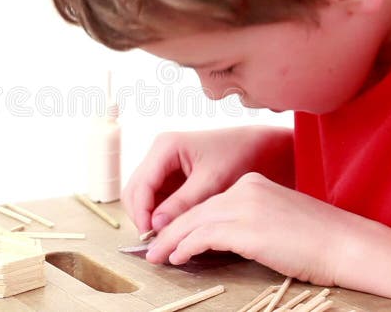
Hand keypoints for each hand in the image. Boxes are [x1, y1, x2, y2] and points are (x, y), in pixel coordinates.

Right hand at [121, 126, 292, 234]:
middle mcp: (158, 154)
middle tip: (155, 243)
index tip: (150, 237)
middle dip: (141, 217)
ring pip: (142, 197)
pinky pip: (155, 199)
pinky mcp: (169, 177)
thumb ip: (183, 203)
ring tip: (163, 240)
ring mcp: (162, 166)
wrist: (256, 147)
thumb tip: (157, 226)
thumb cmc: (237, 156)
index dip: (141, 212)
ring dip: (148, 218)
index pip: (141, 184)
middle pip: (134, 191)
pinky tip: (170, 230)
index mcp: (165, 147)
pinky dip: (158, 216)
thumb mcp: (211, 182)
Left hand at [145, 172, 361, 285]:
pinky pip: (204, 236)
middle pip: (195, 210)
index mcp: (253, 184)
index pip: (208, 203)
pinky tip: (178, 258)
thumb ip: (246, 223)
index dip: (184, 220)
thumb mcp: (277, 222)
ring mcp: (246, 206)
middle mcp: (246, 189)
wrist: (348, 245)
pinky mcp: (248, 228)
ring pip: (194, 222)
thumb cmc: (319, 241)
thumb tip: (217, 240)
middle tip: (151, 247)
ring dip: (171, 241)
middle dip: (170, 230)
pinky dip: (186, 247)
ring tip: (156, 256)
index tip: (168, 235)